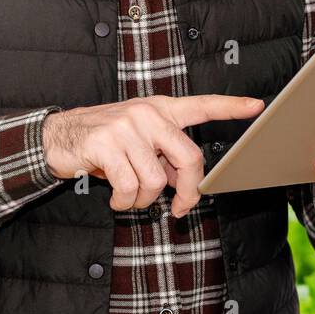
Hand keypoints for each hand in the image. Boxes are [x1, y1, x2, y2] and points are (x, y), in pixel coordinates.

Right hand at [42, 95, 263, 215]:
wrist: (57, 136)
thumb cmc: (104, 142)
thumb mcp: (139, 141)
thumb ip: (164, 156)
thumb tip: (186, 186)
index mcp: (161, 109)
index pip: (203, 105)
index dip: (231, 107)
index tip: (257, 106)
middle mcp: (148, 113)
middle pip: (189, 158)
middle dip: (187, 192)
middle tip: (178, 208)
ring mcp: (127, 126)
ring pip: (156, 181)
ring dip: (143, 201)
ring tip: (129, 196)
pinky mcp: (105, 144)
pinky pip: (129, 187)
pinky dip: (123, 202)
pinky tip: (115, 197)